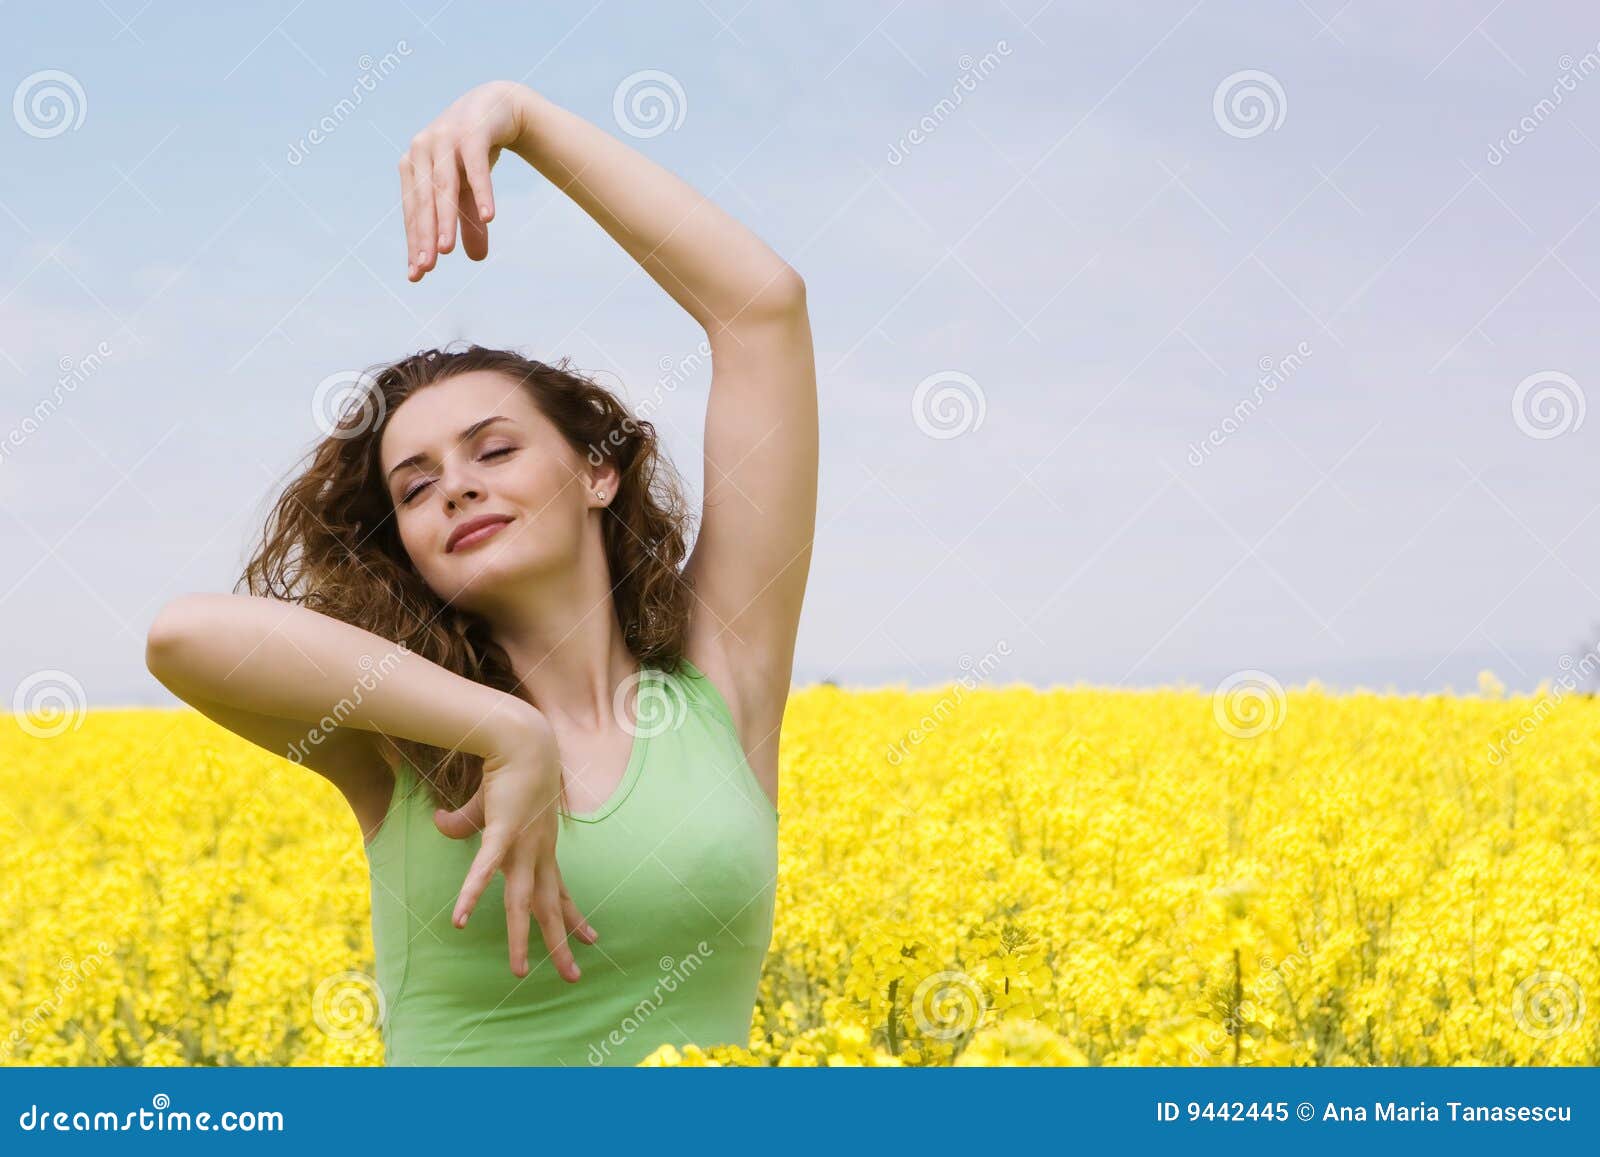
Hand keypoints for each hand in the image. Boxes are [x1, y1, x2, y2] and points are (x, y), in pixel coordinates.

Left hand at [398, 80, 528, 281]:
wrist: (496, 105)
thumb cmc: (473, 150)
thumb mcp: (469, 189)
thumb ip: (468, 220)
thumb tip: (475, 259)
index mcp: (413, 166)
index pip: (413, 211)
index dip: (415, 242)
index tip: (417, 274)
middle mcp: (422, 150)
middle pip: (424, 201)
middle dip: (425, 235)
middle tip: (427, 267)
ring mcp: (445, 139)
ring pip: (444, 186)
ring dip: (445, 219)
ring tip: (446, 250)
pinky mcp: (472, 132)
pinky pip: (476, 167)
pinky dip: (482, 191)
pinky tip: (490, 217)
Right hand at [433, 714, 598, 980]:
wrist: (521, 740)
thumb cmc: (508, 772)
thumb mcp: (486, 807)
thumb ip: (464, 822)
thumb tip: (440, 824)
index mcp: (541, 849)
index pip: (561, 890)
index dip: (574, 915)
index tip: (591, 938)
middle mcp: (538, 852)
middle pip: (551, 907)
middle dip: (563, 942)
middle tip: (576, 976)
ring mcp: (524, 844)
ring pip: (523, 902)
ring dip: (523, 937)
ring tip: (521, 971)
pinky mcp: (503, 831)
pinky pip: (486, 869)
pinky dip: (472, 893)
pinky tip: (458, 918)